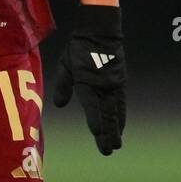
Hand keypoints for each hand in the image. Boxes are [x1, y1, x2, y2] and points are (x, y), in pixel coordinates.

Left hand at [52, 3, 125, 154]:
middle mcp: (102, 84)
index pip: (91, 103)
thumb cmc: (79, 48)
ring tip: (116, 144)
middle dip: (107, 133)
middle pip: (106, 112)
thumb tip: (59, 105)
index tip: (97, 133)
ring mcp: (113, 84)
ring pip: (115, 110)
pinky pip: (121, 103)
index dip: (94, 118)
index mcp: (86, 80)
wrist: (101, 31)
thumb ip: (63, 85)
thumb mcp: (65, 64)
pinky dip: (120, 116)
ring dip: (116, 128)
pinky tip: (121, 127)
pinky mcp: (120, 82)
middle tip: (108, 150)